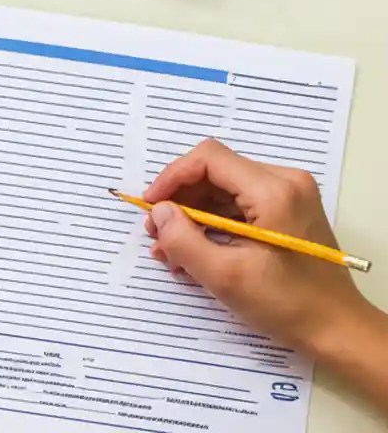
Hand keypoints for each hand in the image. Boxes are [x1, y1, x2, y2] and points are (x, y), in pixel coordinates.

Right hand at [143, 139, 374, 354]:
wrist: (337, 329)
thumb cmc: (286, 304)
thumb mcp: (226, 276)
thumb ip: (184, 240)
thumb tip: (159, 213)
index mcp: (274, 191)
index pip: (209, 159)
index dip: (171, 178)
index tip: (151, 207)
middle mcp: (284, 182)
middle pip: (215, 173)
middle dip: (180, 201)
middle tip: (156, 234)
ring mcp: (289, 196)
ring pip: (224, 190)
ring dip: (193, 215)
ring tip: (171, 249)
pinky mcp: (287, 212)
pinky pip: (239, 206)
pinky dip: (213, 224)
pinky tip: (195, 250)